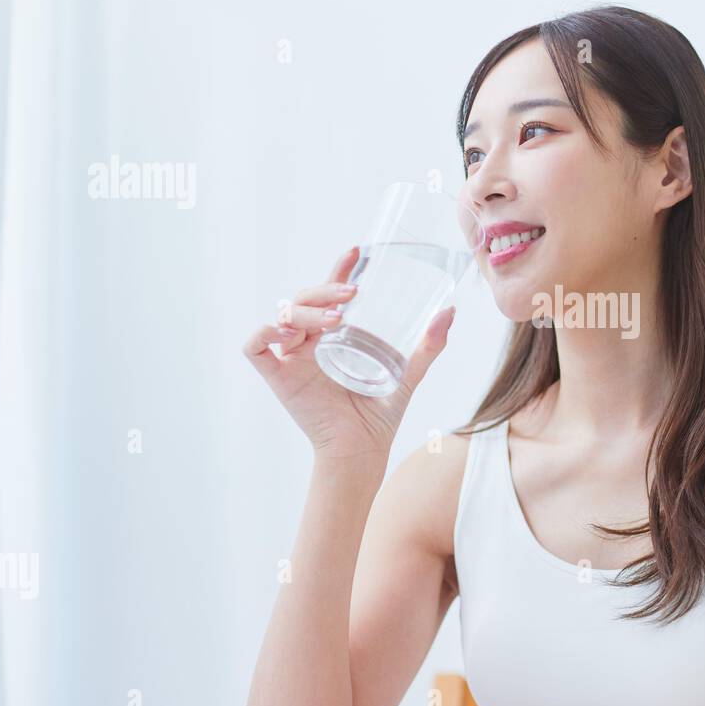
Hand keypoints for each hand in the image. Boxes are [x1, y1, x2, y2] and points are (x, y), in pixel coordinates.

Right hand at [242, 245, 456, 459]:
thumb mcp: (407, 373)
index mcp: (330, 339)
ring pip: (283, 316)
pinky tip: (289, 332)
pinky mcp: (277, 379)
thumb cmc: (377, 419)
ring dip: (307, 310)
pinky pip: (255, 347)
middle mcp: (307, 345)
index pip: (328, 296)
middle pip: (304, 300)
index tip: (356, 253)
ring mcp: (289, 360)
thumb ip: (428, 346)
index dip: (337, 271)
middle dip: (324, 289)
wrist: (361, 452)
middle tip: (353, 292)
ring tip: (336, 319)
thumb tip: (449, 311)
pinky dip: (265, 332)